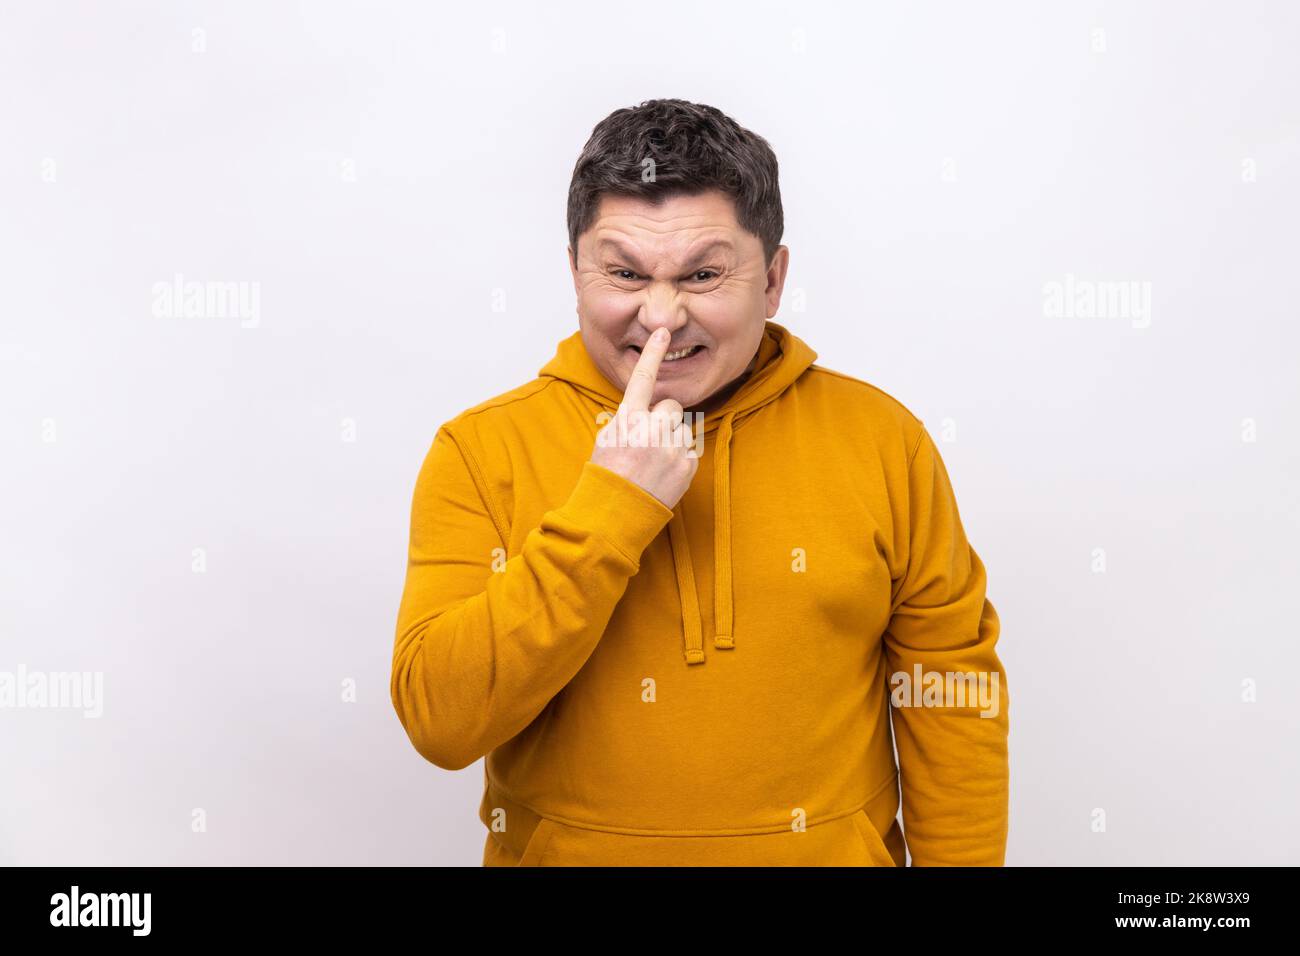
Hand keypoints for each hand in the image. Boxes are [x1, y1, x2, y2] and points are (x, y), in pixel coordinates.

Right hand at [590, 327, 699, 508]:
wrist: (614, 515)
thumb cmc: (606, 476)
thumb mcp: (606, 440)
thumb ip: (627, 420)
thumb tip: (642, 410)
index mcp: (628, 419)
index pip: (642, 378)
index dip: (653, 353)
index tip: (663, 332)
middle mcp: (651, 429)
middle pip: (671, 406)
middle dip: (663, 420)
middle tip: (648, 443)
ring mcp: (671, 448)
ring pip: (682, 429)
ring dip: (672, 441)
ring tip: (653, 463)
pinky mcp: (686, 466)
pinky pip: (689, 451)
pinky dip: (679, 460)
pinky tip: (662, 474)